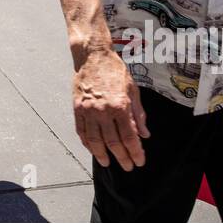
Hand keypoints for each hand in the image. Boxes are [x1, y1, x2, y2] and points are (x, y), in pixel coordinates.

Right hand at [73, 47, 148, 169]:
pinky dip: (87, 143)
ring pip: (95, 140)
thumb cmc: (114, 70)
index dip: (135, 152)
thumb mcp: (133, 90)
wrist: (93, 56)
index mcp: (120, 106)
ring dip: (102, 154)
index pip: (129, 136)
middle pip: (113, 142)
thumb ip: (139, 114)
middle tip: (127, 166)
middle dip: (122, 157)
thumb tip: (144, 134)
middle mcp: (103, 110)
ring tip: (107, 163)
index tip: (139, 161)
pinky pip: (82, 131)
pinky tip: (93, 149)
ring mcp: (89, 110)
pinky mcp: (78, 108)